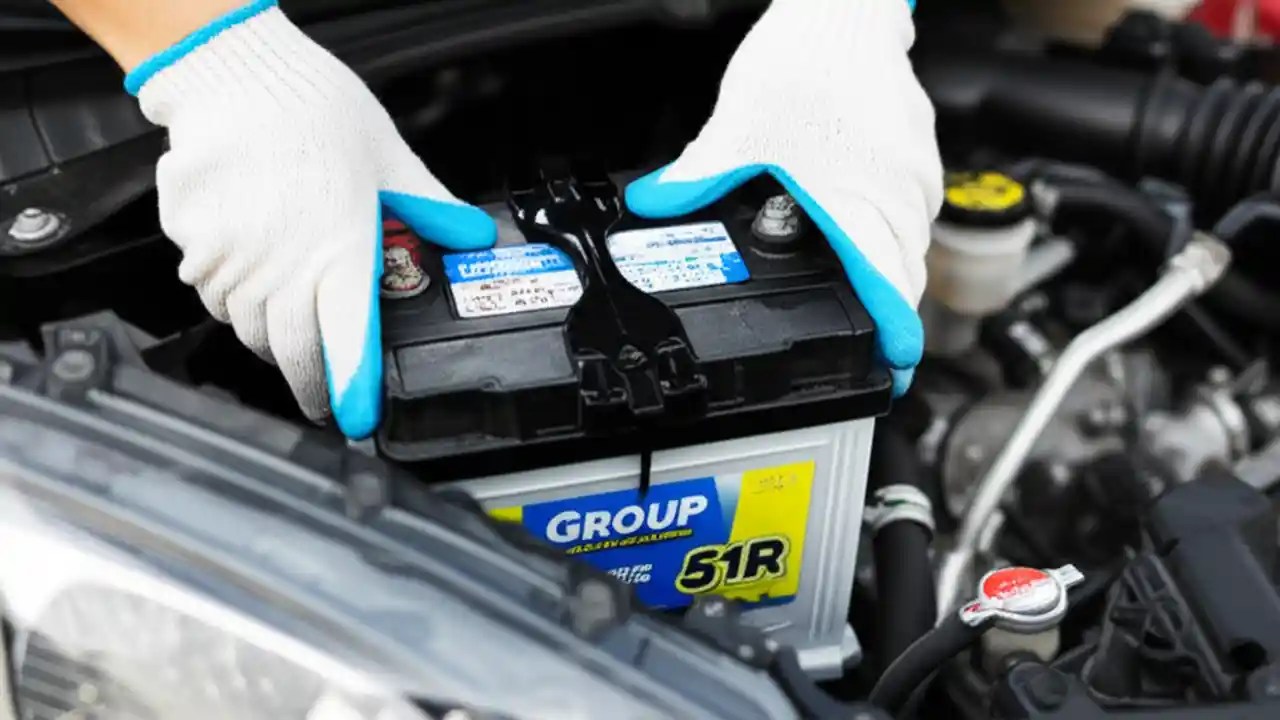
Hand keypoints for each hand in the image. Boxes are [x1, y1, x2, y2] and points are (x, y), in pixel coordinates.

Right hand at [127, 1, 495, 438]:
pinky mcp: (194, 246)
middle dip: (309, 382)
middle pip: (292, 351)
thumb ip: (432, 206)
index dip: (351, 388)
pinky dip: (229, 300)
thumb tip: (475, 236)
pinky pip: (210, 293)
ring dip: (269, 338)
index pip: (349, 342)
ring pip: (248, 327)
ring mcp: (234, 260)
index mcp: (341, 251)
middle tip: (321, 397)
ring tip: (288, 333)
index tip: (355, 420)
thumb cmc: (317, 112)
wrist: (238, 76)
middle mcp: (285, 267)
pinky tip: (248, 281)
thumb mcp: (391, 159)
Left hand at [625, 0, 941, 395]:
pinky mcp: (918, 149)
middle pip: (905, 275)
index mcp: (858, 203)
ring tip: (860, 286)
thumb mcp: (736, 129)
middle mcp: (898, 194)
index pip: (888, 291)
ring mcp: (916, 172)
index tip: (891, 371)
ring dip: (890, 268)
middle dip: (888, 311)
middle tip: (869, 339)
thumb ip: (696, 177)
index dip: (891, 341)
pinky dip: (892, 228)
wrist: (845, 8)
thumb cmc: (808, 58)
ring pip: (912, 241)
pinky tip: (860, 221)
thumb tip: (658, 204)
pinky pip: (913, 207)